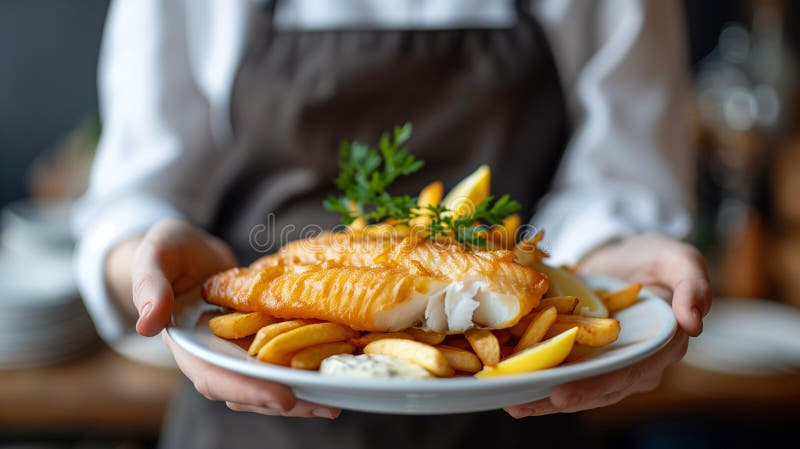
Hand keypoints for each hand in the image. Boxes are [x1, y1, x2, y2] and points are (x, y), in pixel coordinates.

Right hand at [126, 219, 339, 417]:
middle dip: (287, 401)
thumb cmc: (167, 251)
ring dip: (302, 393)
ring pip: (269, 381)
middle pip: (250, 390)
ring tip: (338, 397)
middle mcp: (215, 357)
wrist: (188, 251)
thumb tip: (146, 325)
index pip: (216, 377)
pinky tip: (336, 366)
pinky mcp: (258, 341)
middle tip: (326, 405)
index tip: (282, 399)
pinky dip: (306, 365)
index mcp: (187, 346)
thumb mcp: (153, 258)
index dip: (248, 391)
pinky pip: (282, 358)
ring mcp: (238, 352)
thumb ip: (149, 286)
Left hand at [506, 232, 710, 417]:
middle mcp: (633, 362)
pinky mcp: (582, 351)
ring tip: (509, 400)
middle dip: (558, 398)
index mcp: (660, 347)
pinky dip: (536, 377)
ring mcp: (605, 360)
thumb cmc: (655, 257)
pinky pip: (561, 368)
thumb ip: (693, 285)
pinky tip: (508, 386)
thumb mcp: (679, 259)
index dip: (596, 387)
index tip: (564, 393)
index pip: (627, 374)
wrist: (623, 253)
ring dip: (541, 396)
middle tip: (523, 403)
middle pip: (594, 387)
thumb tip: (695, 322)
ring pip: (575, 383)